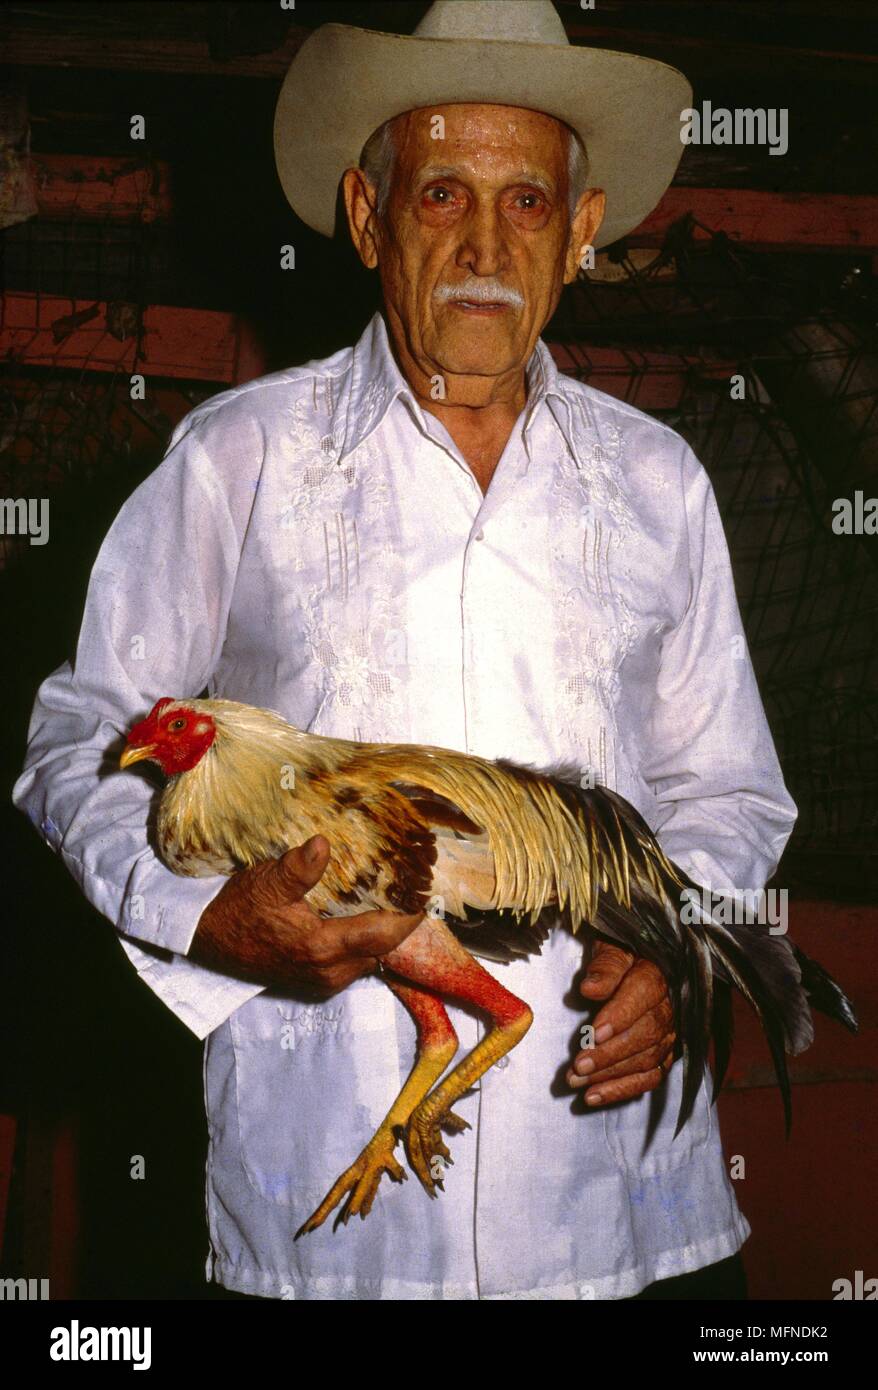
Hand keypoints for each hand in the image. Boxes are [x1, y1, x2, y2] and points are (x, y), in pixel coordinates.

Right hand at [188, 834, 423, 997]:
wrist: (209, 941)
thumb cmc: (238, 911)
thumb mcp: (266, 883)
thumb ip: (298, 867)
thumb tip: (323, 844)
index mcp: (321, 948)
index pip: (383, 935)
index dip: (410, 916)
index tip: (427, 891)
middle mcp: (329, 971)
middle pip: (383, 947)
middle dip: (402, 920)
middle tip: (416, 887)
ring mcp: (325, 980)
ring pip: (372, 955)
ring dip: (385, 931)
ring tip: (397, 896)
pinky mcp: (319, 980)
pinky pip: (357, 960)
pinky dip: (367, 939)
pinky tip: (368, 914)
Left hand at [566, 941, 675, 1105]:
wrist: (637, 964)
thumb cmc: (619, 956)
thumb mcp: (609, 948)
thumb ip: (604, 967)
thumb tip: (590, 989)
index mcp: (656, 973)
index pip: (645, 994)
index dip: (620, 1015)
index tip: (594, 1031)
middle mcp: (669, 1007)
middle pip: (646, 1033)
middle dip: (610, 1054)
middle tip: (578, 1065)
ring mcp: (670, 1034)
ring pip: (647, 1059)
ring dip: (611, 1075)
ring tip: (576, 1081)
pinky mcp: (664, 1055)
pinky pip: (650, 1078)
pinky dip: (622, 1090)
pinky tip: (594, 1096)